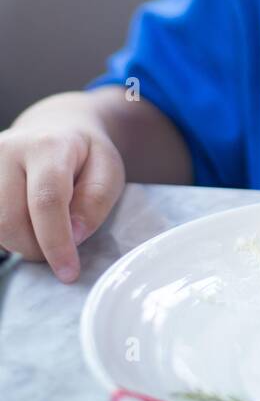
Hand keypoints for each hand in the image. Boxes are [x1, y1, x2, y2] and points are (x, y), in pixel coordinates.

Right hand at [0, 119, 125, 281]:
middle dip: (35, 248)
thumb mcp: (107, 170)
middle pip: (10, 220)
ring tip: (41, 232)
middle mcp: (8, 150)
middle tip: (58, 249)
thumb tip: (73, 236)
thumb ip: (96, 201)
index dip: (56, 242)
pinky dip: (6, 236)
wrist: (55, 128)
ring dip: (18, 243)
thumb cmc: (84, 155)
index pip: (46, 200)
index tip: (68, 272)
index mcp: (48, 145)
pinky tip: (23, 226)